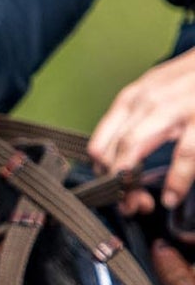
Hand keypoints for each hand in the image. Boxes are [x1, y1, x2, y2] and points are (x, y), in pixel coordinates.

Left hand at [89, 48, 194, 215]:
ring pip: (133, 149)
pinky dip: (176, 180)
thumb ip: (138, 124)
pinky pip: (183, 154)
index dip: (102, 176)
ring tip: (140, 205)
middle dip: (114, 185)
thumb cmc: (193, 79)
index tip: (112, 194)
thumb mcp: (157, 93)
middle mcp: (146, 101)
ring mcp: (173, 107)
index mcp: (132, 100)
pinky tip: (171, 197)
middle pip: (112, 150)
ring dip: (131, 183)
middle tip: (126, 205)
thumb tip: (120, 164)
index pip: (100, 144)